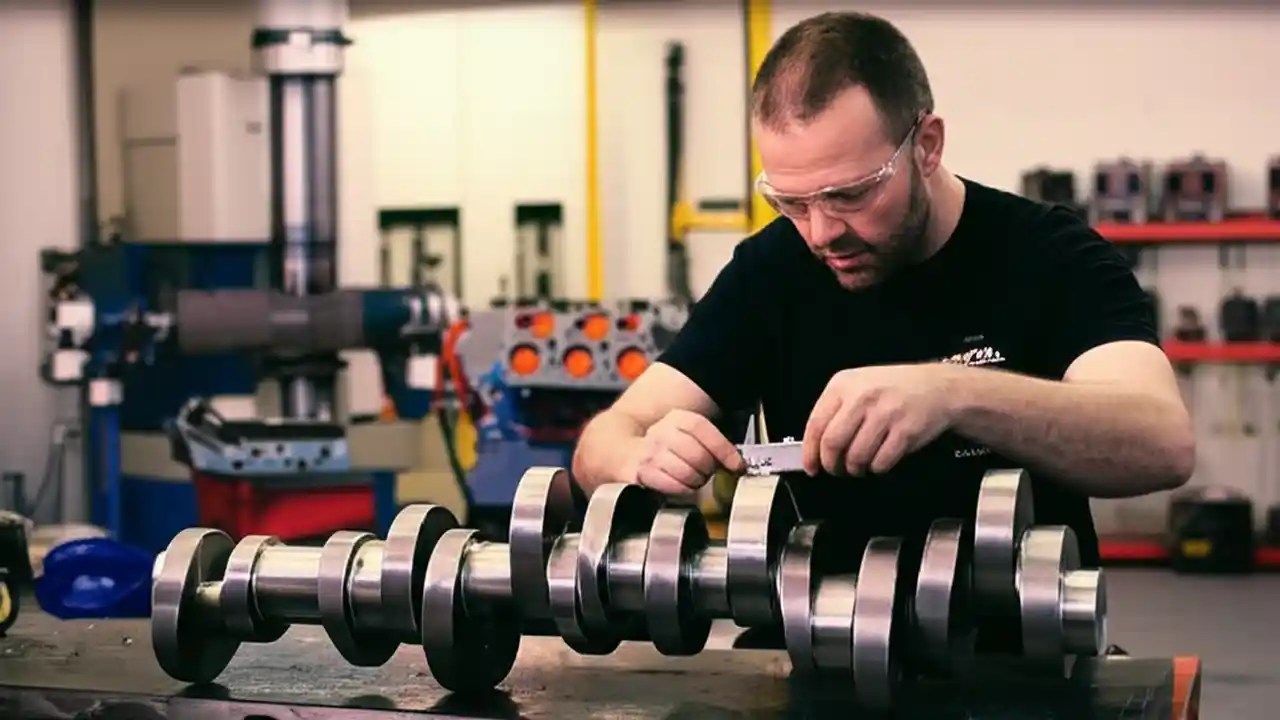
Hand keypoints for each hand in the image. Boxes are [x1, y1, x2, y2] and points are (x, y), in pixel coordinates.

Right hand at [635, 409, 744, 495]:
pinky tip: (682, 488)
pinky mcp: (640, 473)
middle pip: (696, 454)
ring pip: (686, 472)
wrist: (620, 452)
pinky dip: (682, 490)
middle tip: (706, 474)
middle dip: (708, 470)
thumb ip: (709, 444)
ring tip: (693, 481)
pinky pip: (671, 485)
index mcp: (675, 419)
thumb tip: (735, 462)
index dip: (722, 448)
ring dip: (695, 482)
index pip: (701, 428)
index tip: (735, 464)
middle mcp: (661, 432)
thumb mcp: (685, 436)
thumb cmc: (661, 449)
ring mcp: (649, 453)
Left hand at [802, 363, 958, 476]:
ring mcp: (885, 413)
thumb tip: (815, 447)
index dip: (810, 452)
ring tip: (860, 466)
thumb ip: (836, 411)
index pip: (816, 424)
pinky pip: (881, 462)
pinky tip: (879, 461)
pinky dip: (877, 468)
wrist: (938, 387)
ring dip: (855, 469)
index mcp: (844, 384)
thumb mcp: (858, 386)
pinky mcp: (905, 431)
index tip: (811, 467)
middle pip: (833, 443)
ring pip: (856, 456)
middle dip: (832, 465)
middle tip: (837, 470)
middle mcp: (863, 396)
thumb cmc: (894, 390)